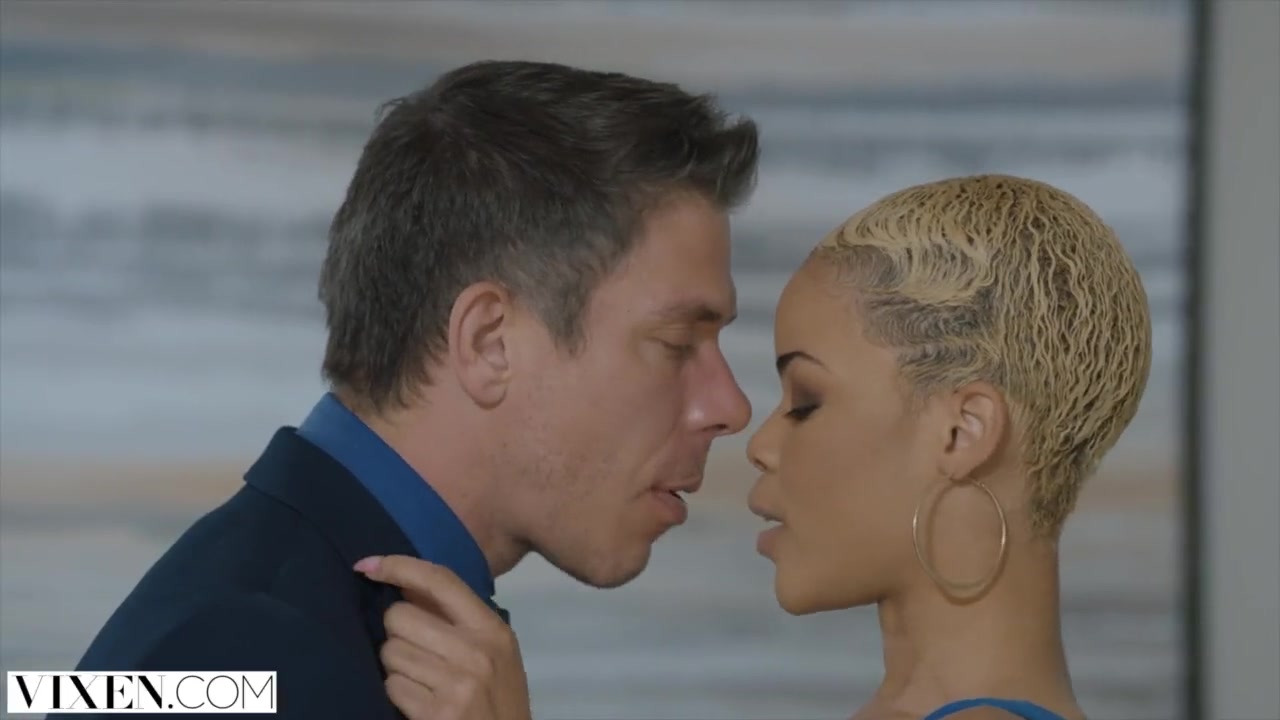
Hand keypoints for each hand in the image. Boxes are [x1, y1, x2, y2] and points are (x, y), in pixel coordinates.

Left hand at [354, 555, 530, 719]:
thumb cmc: (499, 698)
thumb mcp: (494, 652)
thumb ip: (456, 618)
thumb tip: (404, 583)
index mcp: (492, 629)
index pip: (440, 580)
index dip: (399, 566)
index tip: (368, 566)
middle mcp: (475, 651)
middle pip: (400, 616)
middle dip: (396, 632)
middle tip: (415, 651)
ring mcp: (455, 683)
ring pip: (390, 652)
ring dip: (396, 665)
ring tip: (421, 679)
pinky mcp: (435, 713)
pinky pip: (391, 685)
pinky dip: (398, 692)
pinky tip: (419, 701)